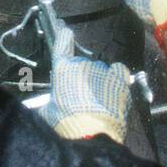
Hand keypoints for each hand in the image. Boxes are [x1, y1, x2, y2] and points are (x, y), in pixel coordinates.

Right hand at [41, 25, 131, 141]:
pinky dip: (116, 76)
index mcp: (62, 68)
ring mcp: (102, 70)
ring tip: (99, 101)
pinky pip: (118, 70)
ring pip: (100, 70)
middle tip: (82, 98)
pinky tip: (114, 87)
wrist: (90, 136)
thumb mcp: (48, 112)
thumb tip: (51, 103)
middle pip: (83, 64)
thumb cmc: (65, 125)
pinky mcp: (119, 79)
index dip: (64, 37)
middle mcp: (82, 64)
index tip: (66, 31)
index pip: (62, 43)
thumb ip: (50, 101)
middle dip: (82, 77)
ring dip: (99, 80)